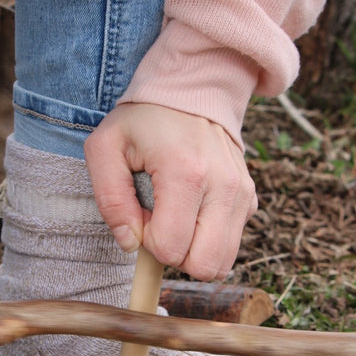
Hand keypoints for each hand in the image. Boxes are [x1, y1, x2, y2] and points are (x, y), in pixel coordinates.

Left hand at [84, 102, 256, 279]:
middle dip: (174, 255)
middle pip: (204, 264)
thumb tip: (130, 243)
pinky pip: (230, 245)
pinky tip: (192, 211)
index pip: (170, 247)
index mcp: (185, 172)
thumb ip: (109, 200)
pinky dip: (208, 239)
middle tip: (159, 221)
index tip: (141, 212)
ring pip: (222, 262)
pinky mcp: (249, 199)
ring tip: (176, 218)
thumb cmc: (143, 121)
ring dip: (193, 251)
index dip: (147, 241)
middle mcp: (223, 185)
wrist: (192, 90)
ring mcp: (242, 193)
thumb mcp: (105, 148)